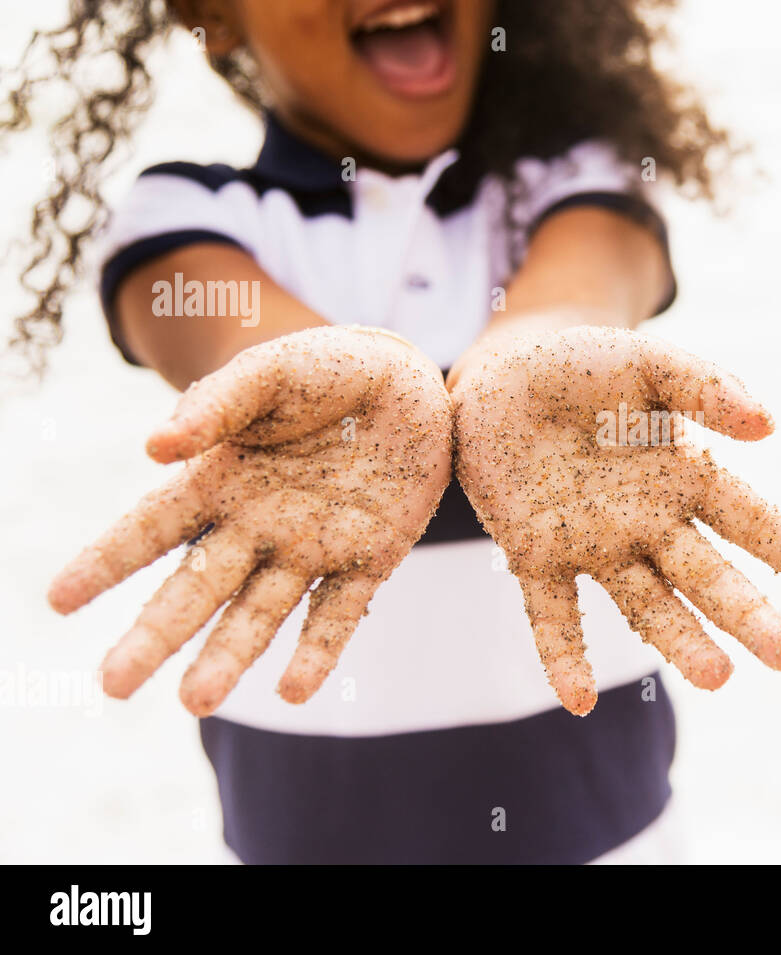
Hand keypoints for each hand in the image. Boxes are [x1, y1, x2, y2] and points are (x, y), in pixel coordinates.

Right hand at [48, 326, 452, 714]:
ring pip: (260, 613)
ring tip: (196, 701)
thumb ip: (215, 405)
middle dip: (155, 635)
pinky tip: (293, 691)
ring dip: (228, 657)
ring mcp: (310, 548)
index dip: (105, 562)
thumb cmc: (325, 369)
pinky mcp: (368, 559)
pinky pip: (338, 614)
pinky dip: (317, 653)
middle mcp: (256, 527)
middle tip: (114, 683)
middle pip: (196, 589)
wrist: (408, 380)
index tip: (58, 601)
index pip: (150, 529)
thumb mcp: (267, 374)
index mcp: (219, 481)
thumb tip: (153, 448)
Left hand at [454, 325, 780, 715]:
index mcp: (683, 476)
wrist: (500, 378)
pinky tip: (579, 700)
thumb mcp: (646, 362)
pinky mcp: (535, 555)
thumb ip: (704, 384)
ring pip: (645, 603)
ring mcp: (595, 545)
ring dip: (680, 640)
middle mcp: (649, 523)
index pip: (751, 522)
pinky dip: (565, 655)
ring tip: (718, 678)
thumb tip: (768, 424)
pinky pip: (553, 613)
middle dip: (749, 613)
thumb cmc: (582, 367)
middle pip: (707, 575)